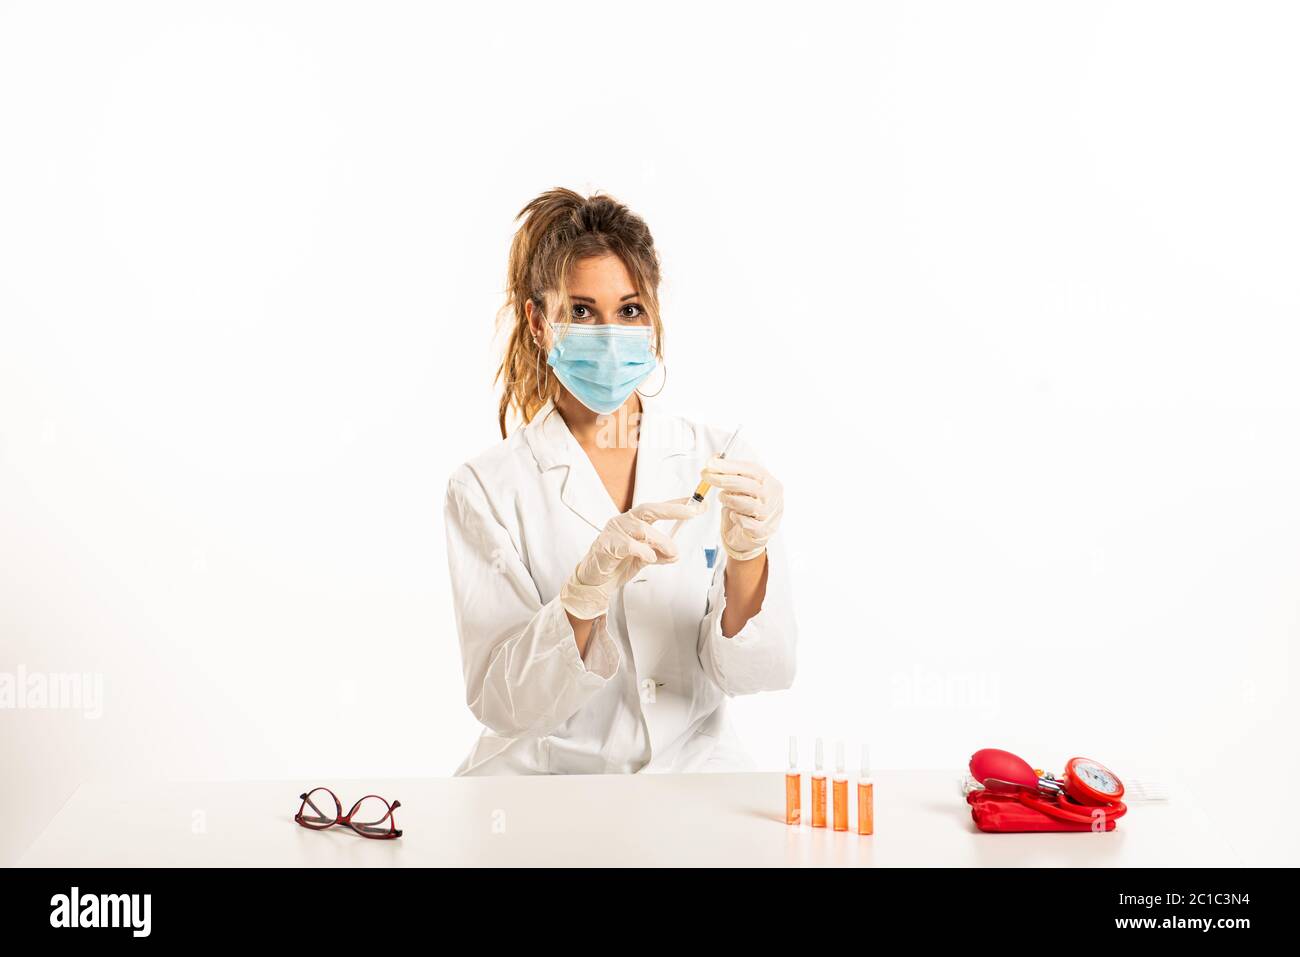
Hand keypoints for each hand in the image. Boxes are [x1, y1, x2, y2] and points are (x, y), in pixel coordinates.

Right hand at [560, 497, 706, 619]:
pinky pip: (629, 545)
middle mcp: (624, 521)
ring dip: (662, 541)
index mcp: (634, 521)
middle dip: (672, 509)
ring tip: (672, 552)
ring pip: (642, 529)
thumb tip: (676, 554)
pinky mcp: (606, 545)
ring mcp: (614, 531)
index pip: (657, 508)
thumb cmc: (618, 564)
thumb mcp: (645, 558)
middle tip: (692, 513)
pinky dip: (644, 551)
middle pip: (649, 509)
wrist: (595, 580)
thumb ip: (660, 555)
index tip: (696, 502)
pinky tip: (650, 558)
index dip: (676, 504)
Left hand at [699, 457, 783, 560]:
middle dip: (723, 479)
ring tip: (722, 498)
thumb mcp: (739, 488)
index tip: (711, 463)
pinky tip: (733, 516)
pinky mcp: (763, 531)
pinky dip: (736, 518)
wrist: (748, 536)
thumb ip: (731, 475)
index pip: (751, 469)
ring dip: (729, 500)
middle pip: (747, 485)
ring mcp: (770, 514)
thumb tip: (714, 461)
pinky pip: (746, 522)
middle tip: (707, 476)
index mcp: (769, 481)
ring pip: (746, 504)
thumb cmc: (744, 509)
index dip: (730, 465)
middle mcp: (772, 496)